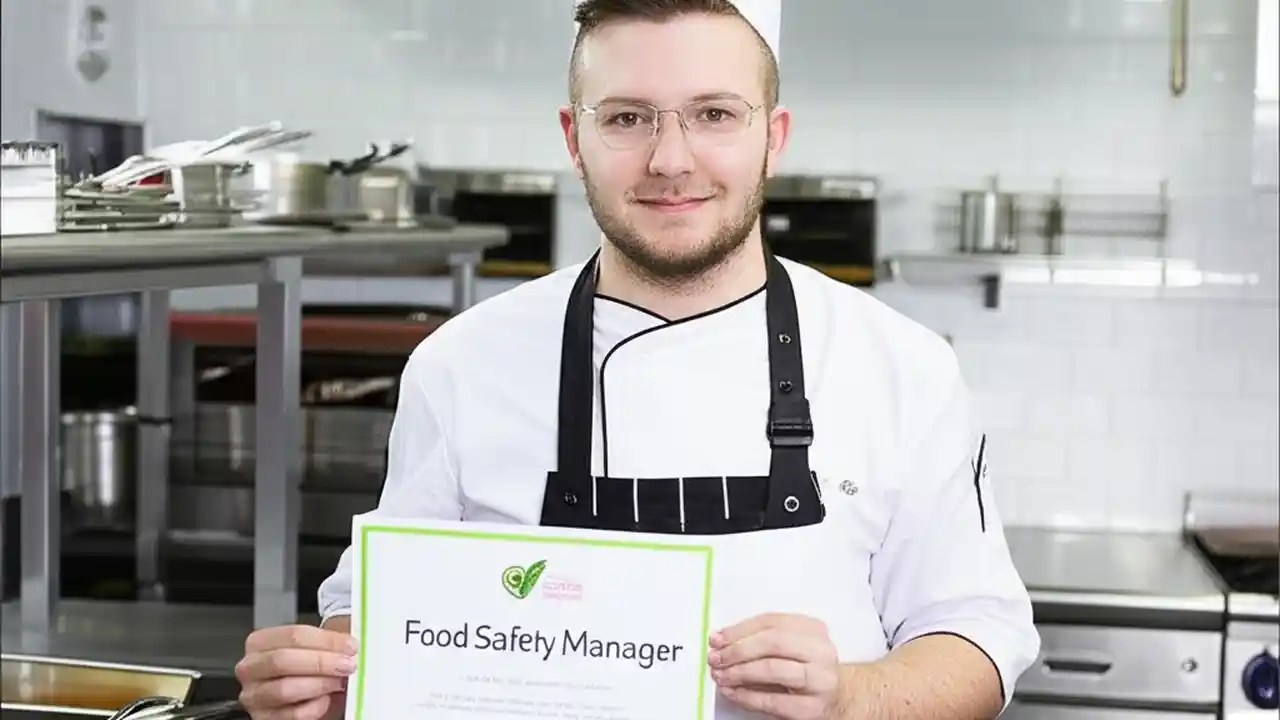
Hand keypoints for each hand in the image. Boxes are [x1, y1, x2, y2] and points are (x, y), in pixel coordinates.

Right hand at [236, 624, 357, 719]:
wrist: (301, 693)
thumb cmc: (306, 664)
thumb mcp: (313, 648)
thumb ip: (327, 643)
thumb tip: (350, 646)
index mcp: (260, 642)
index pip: (293, 635)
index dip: (327, 640)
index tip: (350, 646)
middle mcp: (251, 668)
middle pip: (283, 660)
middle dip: (321, 662)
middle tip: (347, 665)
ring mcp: (254, 695)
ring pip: (285, 689)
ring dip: (319, 684)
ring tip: (339, 682)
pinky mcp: (265, 718)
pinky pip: (292, 715)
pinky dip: (315, 707)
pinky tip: (326, 700)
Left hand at [708, 613, 839, 719]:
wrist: (843, 698)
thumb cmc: (809, 668)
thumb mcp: (794, 646)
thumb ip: (765, 640)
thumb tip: (722, 641)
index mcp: (814, 629)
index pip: (770, 622)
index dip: (739, 629)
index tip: (717, 638)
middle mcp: (821, 651)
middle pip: (772, 642)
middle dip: (738, 650)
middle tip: (715, 657)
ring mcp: (820, 680)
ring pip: (773, 669)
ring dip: (740, 672)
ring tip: (721, 675)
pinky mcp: (813, 708)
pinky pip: (773, 701)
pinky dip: (747, 696)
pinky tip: (732, 693)